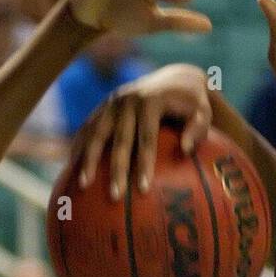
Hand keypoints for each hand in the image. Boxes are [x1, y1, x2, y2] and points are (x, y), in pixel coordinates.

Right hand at [75, 64, 212, 198]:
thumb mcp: (203, 112)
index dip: (144, 163)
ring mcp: (110, 104)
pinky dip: (79, 149)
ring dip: (88, 159)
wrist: (173, 80)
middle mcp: (126, 100)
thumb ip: (198, 128)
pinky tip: (72, 171)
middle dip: (115, 169)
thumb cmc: (191, 105)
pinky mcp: (101, 108)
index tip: (143, 188)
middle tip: (115, 196)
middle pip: (118, 140)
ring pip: (95, 134)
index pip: (146, 138)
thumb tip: (186, 148)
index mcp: (150, 102)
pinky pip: (86, 130)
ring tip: (83, 186)